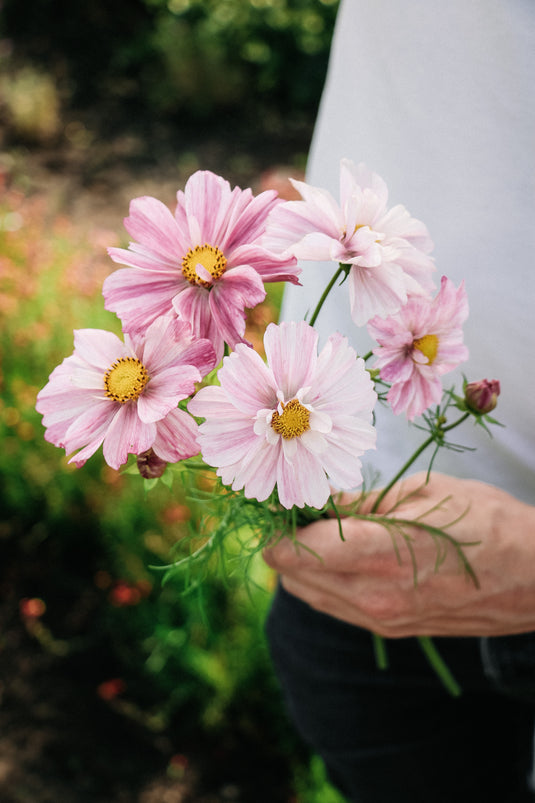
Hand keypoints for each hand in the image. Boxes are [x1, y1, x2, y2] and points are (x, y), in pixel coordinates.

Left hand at [263, 472, 534, 636]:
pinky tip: (343, 554)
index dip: (277, 526)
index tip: (281, 500)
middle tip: (301, 509)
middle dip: (285, 543)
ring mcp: (381, 620)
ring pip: (310, 596)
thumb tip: (320, 499)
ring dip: (302, 564)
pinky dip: (325, 581)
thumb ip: (362, 501)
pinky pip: (335, 607)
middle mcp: (373, 597)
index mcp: (381, 555)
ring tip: (321, 529)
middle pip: (292, 577)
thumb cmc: (486, 522)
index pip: (296, 551)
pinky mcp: (391, 629)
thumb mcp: (424, 493)